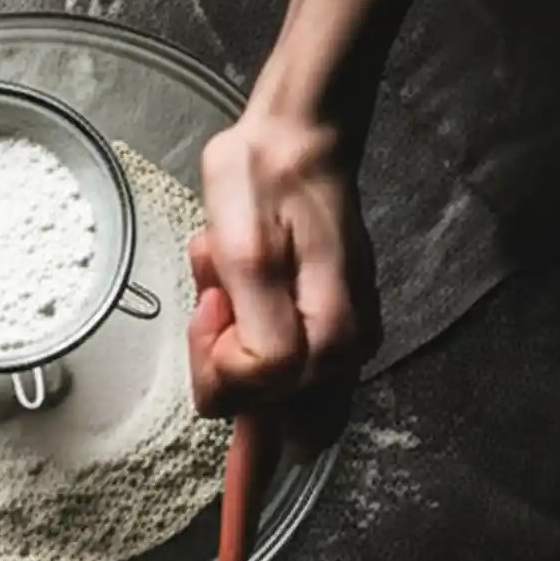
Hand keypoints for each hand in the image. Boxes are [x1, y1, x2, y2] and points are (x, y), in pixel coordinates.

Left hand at [188, 114, 380, 457]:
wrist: (296, 144)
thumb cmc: (264, 183)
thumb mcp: (243, 252)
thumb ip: (256, 332)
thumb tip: (255, 384)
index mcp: (331, 335)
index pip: (256, 393)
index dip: (218, 357)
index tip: (214, 302)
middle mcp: (346, 354)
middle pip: (266, 416)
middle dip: (224, 365)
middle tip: (218, 302)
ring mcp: (339, 348)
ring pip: (267, 400)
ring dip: (231, 348)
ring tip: (229, 289)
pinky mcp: (326, 336)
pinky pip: (277, 379)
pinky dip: (242, 345)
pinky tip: (237, 302)